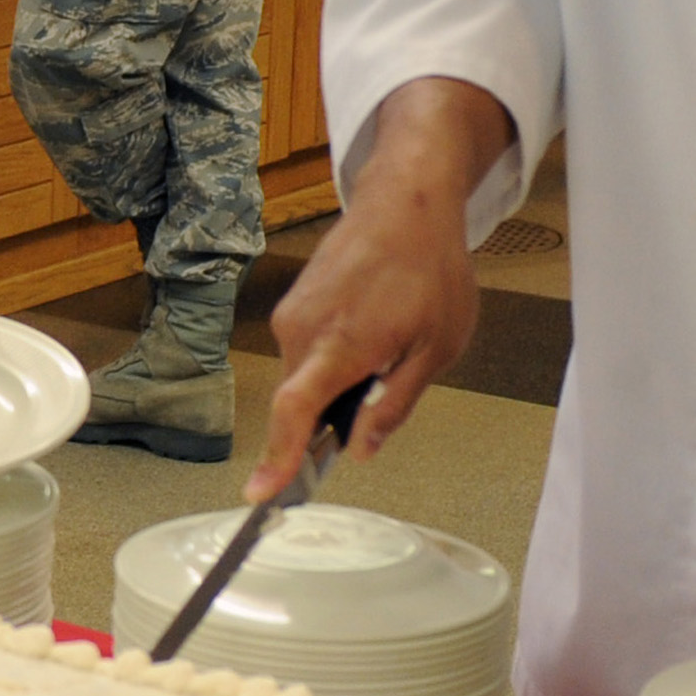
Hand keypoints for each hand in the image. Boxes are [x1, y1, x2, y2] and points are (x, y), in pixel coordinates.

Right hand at [247, 77, 514, 502]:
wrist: (406, 200)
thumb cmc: (432, 272)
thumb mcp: (437, 348)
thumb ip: (395, 404)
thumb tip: (358, 449)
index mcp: (342, 344)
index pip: (294, 410)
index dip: (278, 456)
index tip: (259, 494)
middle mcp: (303, 331)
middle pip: (301, 401)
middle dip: (334, 413)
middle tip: (389, 382)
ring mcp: (292, 314)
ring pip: (305, 376)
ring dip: (339, 380)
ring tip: (390, 340)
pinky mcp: (292, 303)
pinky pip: (305, 351)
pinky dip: (333, 357)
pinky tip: (373, 326)